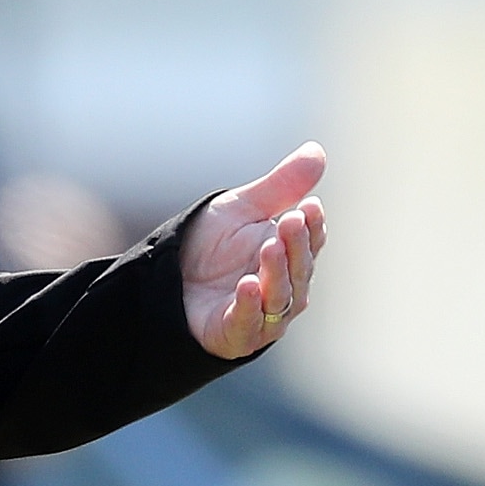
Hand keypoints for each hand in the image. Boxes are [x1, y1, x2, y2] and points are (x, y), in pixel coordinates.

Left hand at [185, 144, 327, 357]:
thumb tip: (318, 150)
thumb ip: (281, 186)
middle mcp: (285, 289)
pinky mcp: (237, 335)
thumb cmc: (209, 245)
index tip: (310, 206)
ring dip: (277, 273)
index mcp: (291, 258)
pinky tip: (246, 285)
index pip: (311, 243)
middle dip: (296, 246)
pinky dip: (249, 306)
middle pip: (300, 270)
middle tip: (290, 221)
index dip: (313, 227)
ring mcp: (264, 316)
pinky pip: (248, 323)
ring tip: (269, 247)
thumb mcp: (243, 209)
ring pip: (281, 298)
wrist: (167, 277)